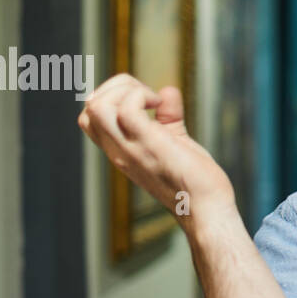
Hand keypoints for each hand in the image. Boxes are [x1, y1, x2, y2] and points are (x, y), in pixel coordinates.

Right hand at [77, 73, 235, 232]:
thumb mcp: (175, 140)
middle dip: (115, 88)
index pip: (89, 119)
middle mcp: (119, 151)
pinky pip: (127, 109)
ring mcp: (130, 148)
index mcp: (120, 151)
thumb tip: (167, 91)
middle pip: (88, 109)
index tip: (142, 101)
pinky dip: (142, 95)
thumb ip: (168, 116)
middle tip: (147, 97)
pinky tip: (161, 104)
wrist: (207, 209)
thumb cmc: (195, 180)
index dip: (110, 97)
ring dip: (124, 91)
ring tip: (152, 100)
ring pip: (97, 106)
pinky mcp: (149, 145)